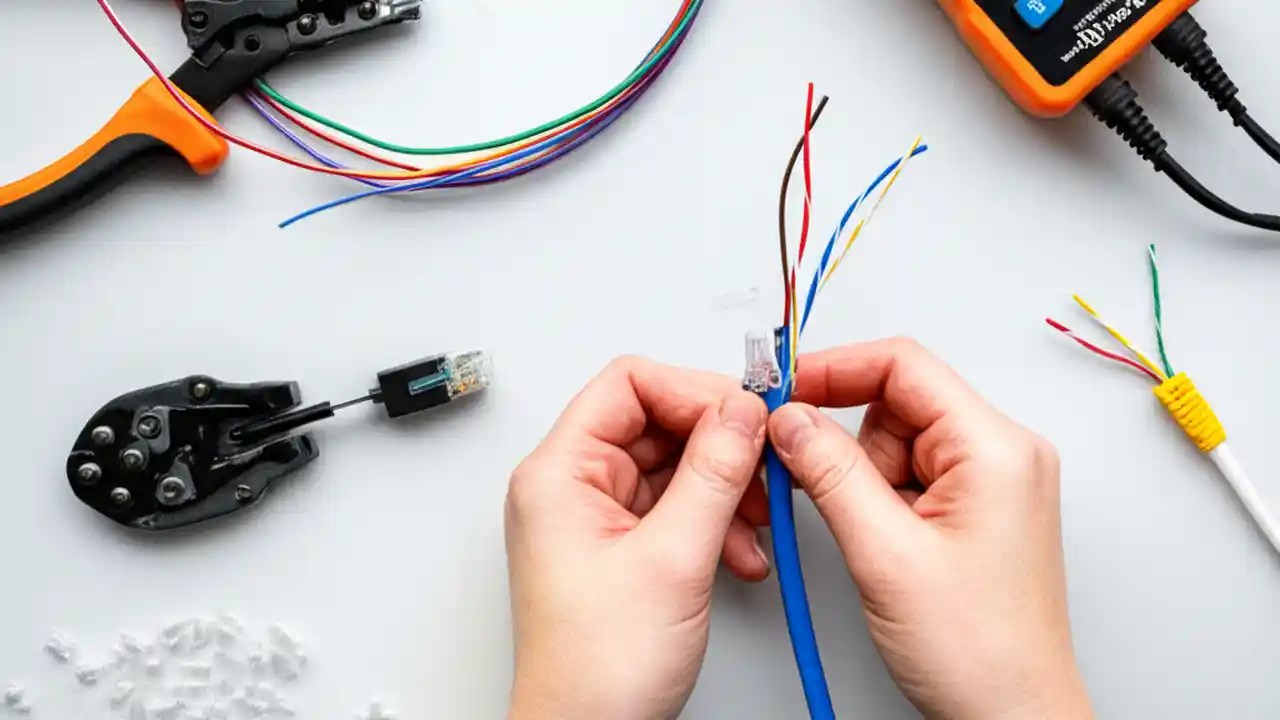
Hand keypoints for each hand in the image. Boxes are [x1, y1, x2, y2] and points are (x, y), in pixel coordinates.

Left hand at [505, 357, 769, 719]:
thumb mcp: (672, 559)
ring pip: (674, 466)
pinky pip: (676, 507)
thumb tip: (742, 411)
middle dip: (720, 446)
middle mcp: (572, 487)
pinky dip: (716, 522)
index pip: (629, 385)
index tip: (744, 417)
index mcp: (559, 473)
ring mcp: (596, 517)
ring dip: (725, 489)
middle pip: (658, 422)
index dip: (693, 392)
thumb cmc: (596, 670)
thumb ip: (714, 474)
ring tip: (757, 521)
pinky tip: (742, 553)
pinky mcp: (621, 548)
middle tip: (766, 467)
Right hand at [770, 339, 1091, 719]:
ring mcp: (992, 482)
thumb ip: (830, 474)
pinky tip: (879, 541)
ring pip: (896, 441)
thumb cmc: (979, 653)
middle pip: (897, 401)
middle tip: (807, 477)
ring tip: (870, 538)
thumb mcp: (885, 555)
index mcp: (996, 449)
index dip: (834, 369)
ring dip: (861, 477)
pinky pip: (909, 475)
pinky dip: (878, 498)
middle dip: (847, 440)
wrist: (1013, 717)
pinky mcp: (976, 508)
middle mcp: (1002, 454)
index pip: (904, 365)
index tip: (782, 390)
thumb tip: (789, 419)